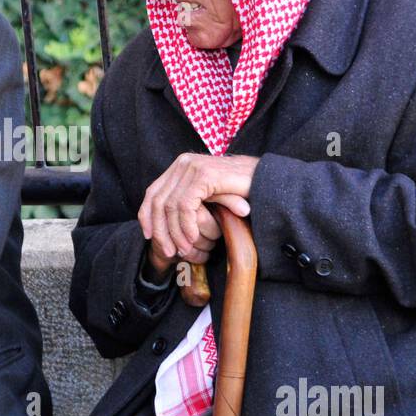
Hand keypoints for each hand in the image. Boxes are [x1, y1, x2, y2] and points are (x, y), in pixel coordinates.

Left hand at [139, 153, 256, 269]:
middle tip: (169, 252)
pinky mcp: (204, 174)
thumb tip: (162, 224)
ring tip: (184, 249)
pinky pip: (186, 205)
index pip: (153, 192)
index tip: (150, 237)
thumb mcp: (208, 197)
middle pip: (157, 200)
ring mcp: (192, 166)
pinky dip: (187, 225)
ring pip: (170, 205)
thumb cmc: (241, 191)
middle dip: (160, 230)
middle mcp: (183, 163)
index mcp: (181, 166)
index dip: (147, 216)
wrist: (267, 180)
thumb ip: (188, 203)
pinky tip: (193, 238)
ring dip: (175, 232)